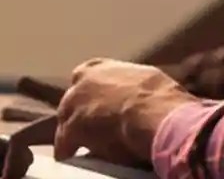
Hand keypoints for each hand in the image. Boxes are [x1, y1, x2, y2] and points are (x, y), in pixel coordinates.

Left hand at [54, 58, 196, 164]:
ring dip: (72, 131)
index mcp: (100, 67)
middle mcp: (82, 80)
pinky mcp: (72, 128)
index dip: (91, 92)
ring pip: (66, 119)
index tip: (95, 103)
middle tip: (89, 126)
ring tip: (78, 144)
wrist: (154, 114)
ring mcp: (73, 103)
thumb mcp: (144, 79)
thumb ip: (130, 84)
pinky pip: (64, 142)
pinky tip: (70, 157)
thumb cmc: (159, 97)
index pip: (86, 76)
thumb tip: (137, 92)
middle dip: (79, 111)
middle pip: (72, 98)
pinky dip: (67, 150)